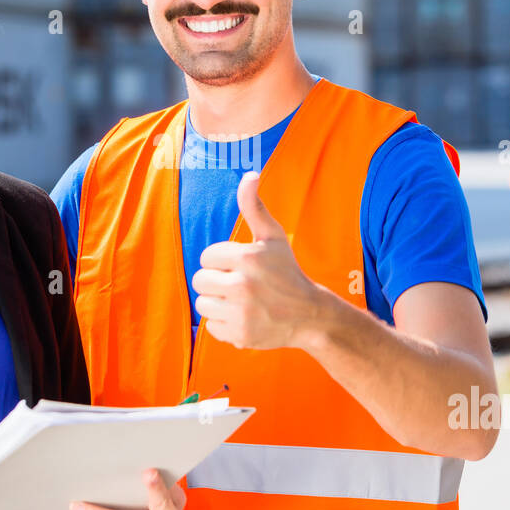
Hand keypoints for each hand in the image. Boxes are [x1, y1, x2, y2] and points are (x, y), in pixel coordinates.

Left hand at [191, 171, 318, 349]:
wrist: (309, 315)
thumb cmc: (287, 272)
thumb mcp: (273, 237)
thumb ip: (255, 207)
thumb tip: (250, 174)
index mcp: (247, 258)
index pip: (207, 257)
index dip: (222, 262)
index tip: (242, 267)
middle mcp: (243, 285)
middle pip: (200, 281)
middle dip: (216, 282)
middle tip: (239, 285)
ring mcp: (241, 313)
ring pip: (202, 304)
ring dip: (217, 303)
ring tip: (240, 302)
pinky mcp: (240, 335)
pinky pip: (211, 327)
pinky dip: (224, 325)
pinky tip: (244, 318)